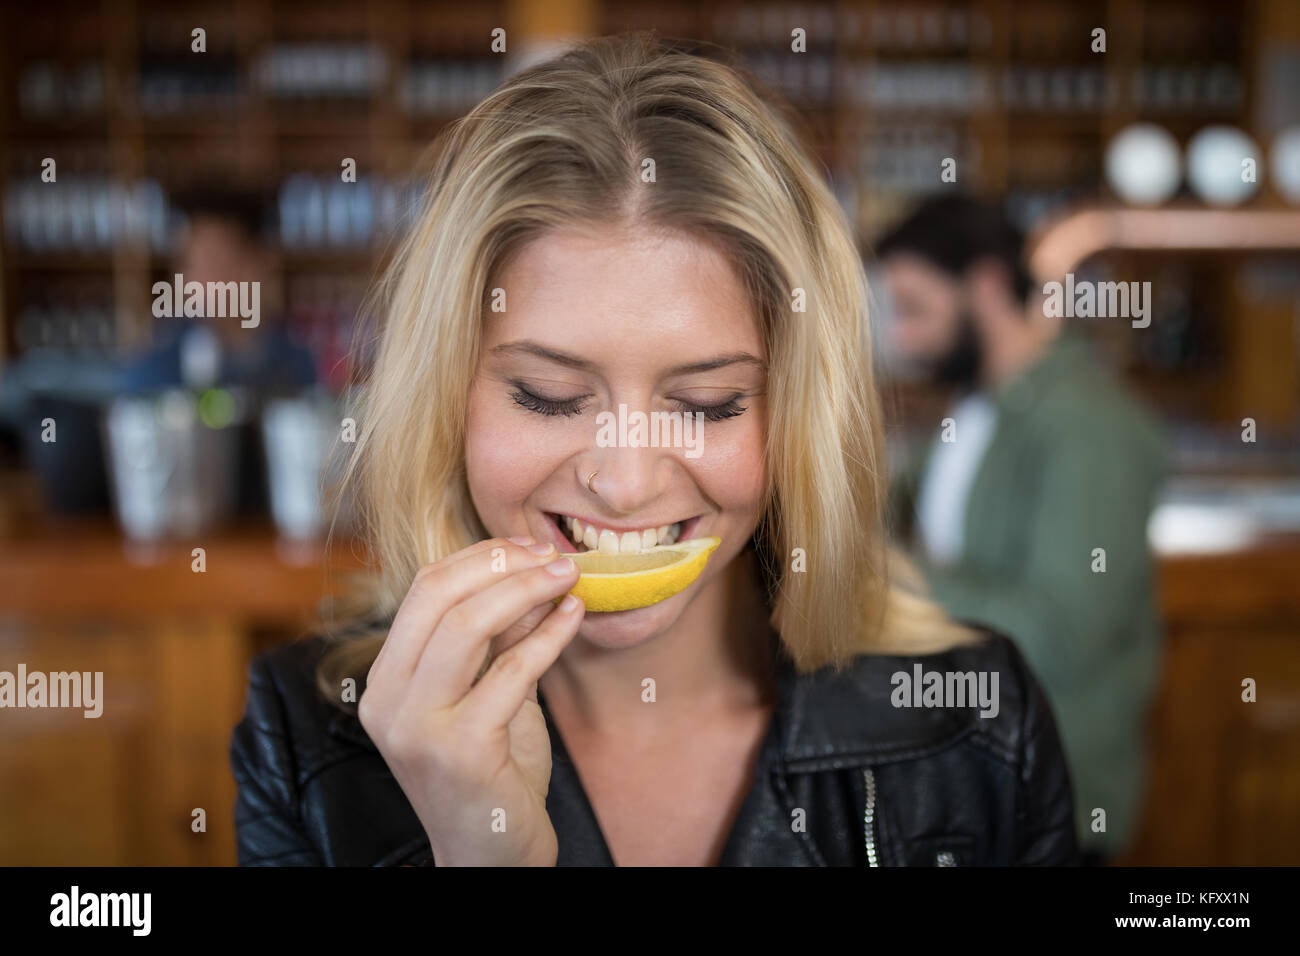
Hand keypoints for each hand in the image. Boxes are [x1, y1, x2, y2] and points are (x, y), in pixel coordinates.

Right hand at [358, 536, 582, 865]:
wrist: (491, 856)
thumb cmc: (490, 773)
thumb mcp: (486, 694)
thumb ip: (496, 638)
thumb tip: (529, 568)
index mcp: (384, 682)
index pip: (421, 590)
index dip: (477, 557)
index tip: (526, 545)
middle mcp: (388, 702)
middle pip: (439, 598)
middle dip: (503, 565)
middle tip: (554, 555)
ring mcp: (419, 728)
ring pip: (468, 627)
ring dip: (527, 591)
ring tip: (569, 576)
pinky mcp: (462, 751)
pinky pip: (512, 671)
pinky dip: (550, 635)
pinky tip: (574, 617)